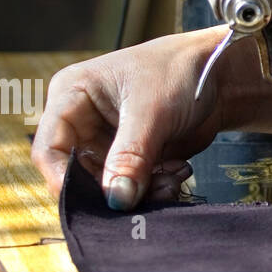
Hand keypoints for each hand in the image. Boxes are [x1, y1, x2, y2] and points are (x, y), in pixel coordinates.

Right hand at [31, 24, 271, 209]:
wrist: (222, 73)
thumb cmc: (181, 69)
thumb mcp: (152, 109)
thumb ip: (131, 155)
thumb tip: (116, 198)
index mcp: (72, 96)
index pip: (50, 148)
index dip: (63, 179)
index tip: (93, 202)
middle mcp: (83, 121)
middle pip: (79, 174)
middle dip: (114, 189)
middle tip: (147, 191)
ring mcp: (108, 141)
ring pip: (108, 186)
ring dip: (139, 191)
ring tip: (171, 178)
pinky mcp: (132, 156)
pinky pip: (132, 186)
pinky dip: (153, 187)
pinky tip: (177, 172)